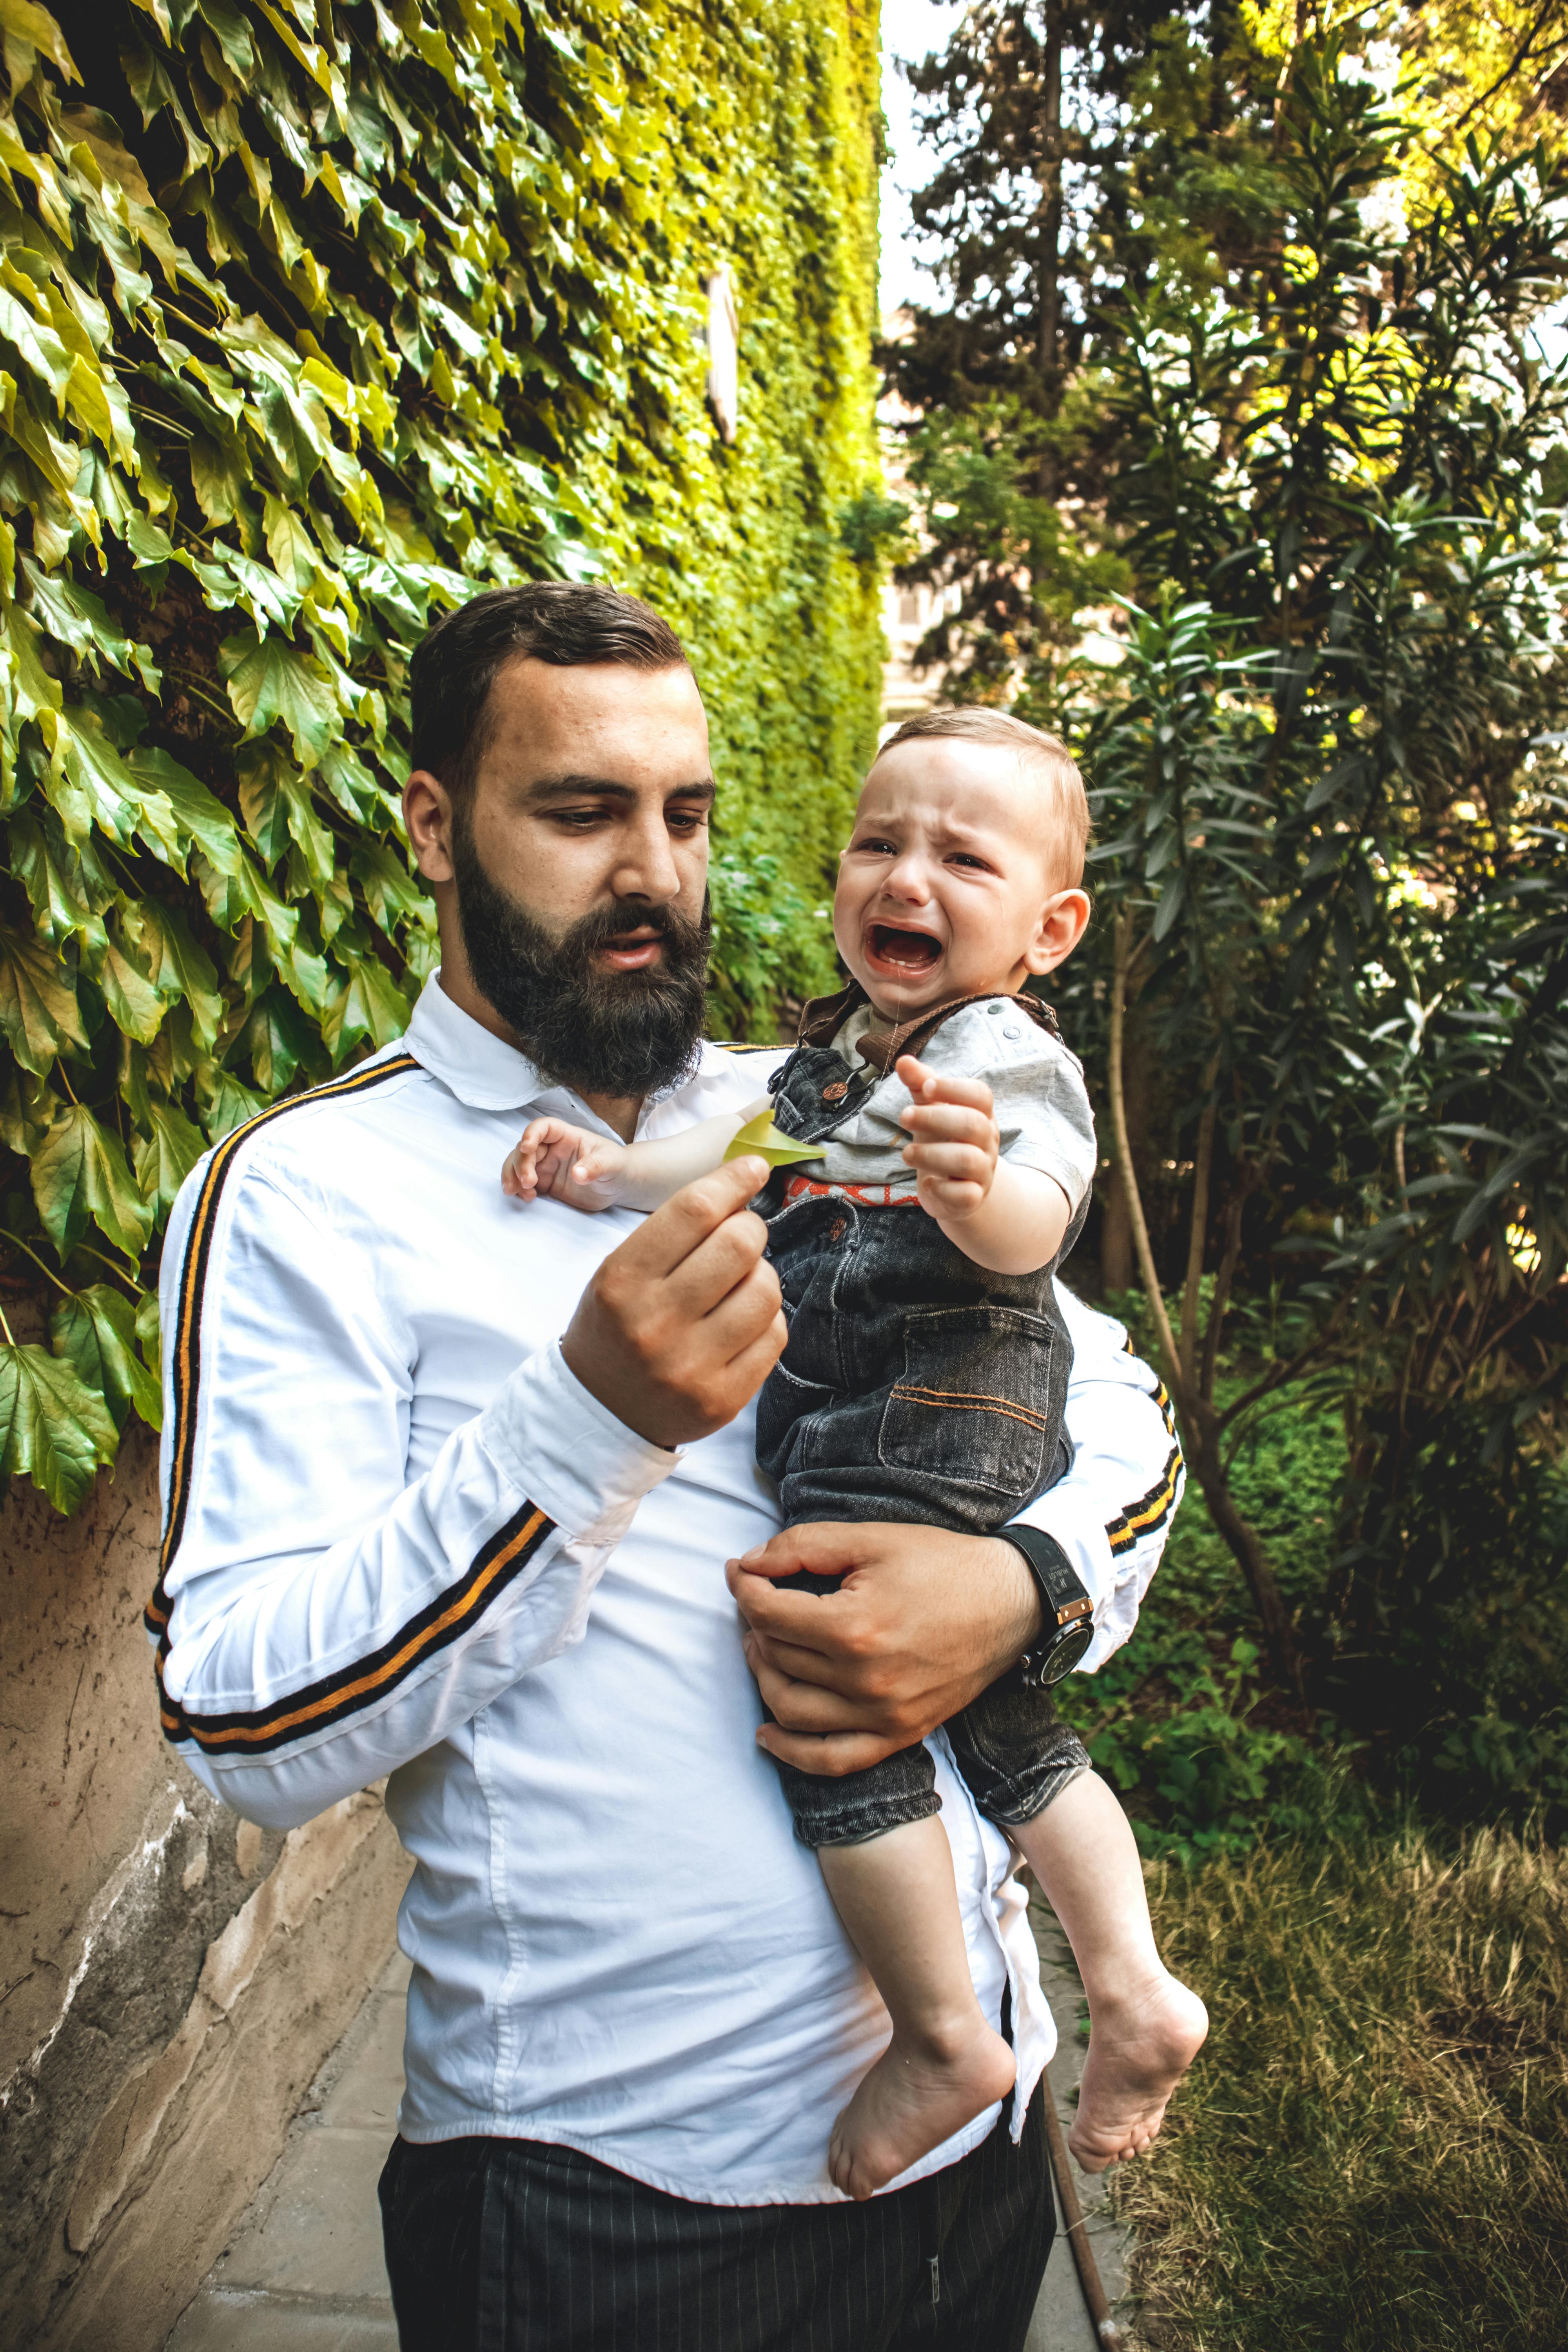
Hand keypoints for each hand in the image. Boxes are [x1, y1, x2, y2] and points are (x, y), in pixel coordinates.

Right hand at [503, 1116, 625, 1210]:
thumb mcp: (612, 1164)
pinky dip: (519, 1189)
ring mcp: (546, 1166)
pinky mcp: (545, 1184)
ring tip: (517, 1192)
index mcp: (567, 1136)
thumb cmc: (617, 1166)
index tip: (526, 1147)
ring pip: (519, 1165)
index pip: (544, 1127)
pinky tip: (526, 1198)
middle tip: (528, 1183)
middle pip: (525, 1148)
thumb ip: (596, 1166)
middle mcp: (552, 1149)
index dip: (532, 1134)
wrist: (619, 1186)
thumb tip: (578, 1174)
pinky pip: (525, 1183)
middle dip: (520, 1164)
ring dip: (513, 1176)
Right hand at [561, 1157, 785, 1448]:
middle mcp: (655, 1323)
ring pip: (766, 1290)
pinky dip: (765, 1320)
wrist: (599, 1408)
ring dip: (760, 1275)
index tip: (754, 1167)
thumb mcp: (622, 1270)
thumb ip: (675, 1231)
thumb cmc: (617, 1324)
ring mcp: (690, 1366)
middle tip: (741, 1234)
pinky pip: (774, 1336)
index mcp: (623, 1281)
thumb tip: (743, 1183)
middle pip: (740, 1244)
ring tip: (739, 1284)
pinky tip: (740, 1323)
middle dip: (749, 1227)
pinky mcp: (721, 1400)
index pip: (694, 1210)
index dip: (734, 1179)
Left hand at [725, 1522, 1043, 1774]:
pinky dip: (791, 1753)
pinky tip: (767, 1733)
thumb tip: (747, 1564)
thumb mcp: (871, 1539)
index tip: (740, 1571)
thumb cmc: (942, 1564)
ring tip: (762, 1647)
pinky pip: (832, 1760)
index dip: (743, 1587)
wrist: (1011, 1602)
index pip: (768, 1613)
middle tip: (758, 1600)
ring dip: (763, 1676)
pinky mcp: (900, 1734)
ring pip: (791, 1709)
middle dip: (754, 1624)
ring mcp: (883, 1715)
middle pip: (776, 1657)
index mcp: (854, 1626)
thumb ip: (802, 1547)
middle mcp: (864, 1679)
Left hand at [895, 1055, 998, 1224]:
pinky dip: (942, 1188)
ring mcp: (983, 1172)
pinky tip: (927, 1182)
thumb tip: (903, 1060)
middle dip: (934, 1118)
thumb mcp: (932, 1111)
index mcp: (981, 1114)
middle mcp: (986, 1142)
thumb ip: (920, 1085)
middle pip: (972, 1124)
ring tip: (907, 1153)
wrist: (958, 1190)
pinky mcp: (972, 1199)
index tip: (925, 1086)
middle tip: (903, 1116)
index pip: (980, 1095)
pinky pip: (965, 1194)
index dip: (954, 1088)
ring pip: (968, 1160)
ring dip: (932, 1154)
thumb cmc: (943, 1141)